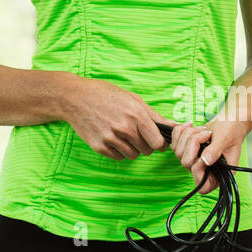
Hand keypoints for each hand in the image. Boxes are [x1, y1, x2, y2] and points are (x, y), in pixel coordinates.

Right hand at [64, 77, 181, 160]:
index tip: (155, 138)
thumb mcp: (132, 98)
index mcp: (136, 115)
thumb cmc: (105, 94)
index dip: (159, 142)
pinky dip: (118, 151)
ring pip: (133, 156)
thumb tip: (177, 126)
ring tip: (123, 134)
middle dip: (145, 144)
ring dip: (132, 148)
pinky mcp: (99, 147)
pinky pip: (118, 157)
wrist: (75, 97)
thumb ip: (155, 115)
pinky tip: (112, 137)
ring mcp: (110, 139)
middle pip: (147, 151)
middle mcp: (124, 128)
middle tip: (136, 132)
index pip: (158, 143)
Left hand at [171, 116, 249, 193]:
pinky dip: (181, 131)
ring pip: (178, 151)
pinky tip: (192, 125)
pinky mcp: (186, 149)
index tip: (203, 155)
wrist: (228, 121)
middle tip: (206, 133)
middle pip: (186, 163)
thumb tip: (205, 161)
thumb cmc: (232, 131)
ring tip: (203, 129)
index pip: (202, 186)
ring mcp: (194, 159)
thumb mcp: (226, 139)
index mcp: (219, 173)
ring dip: (188, 135)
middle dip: (193, 143)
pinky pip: (174, 142)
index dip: (198, 171)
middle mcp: (205, 169)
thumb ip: (215, 150)